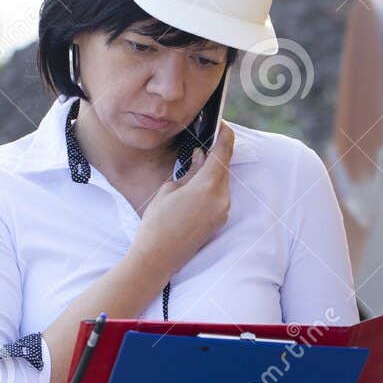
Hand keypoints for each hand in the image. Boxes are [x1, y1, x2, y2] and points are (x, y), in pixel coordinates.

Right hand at [129, 122, 233, 278]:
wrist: (157, 258)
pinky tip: (194, 189)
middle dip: (215, 155)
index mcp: (209, 186)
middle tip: (201, 146)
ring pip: (222, 183)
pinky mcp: (219, 222)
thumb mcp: (169, 189)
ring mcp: (223, 212)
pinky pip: (219, 197)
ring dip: (211, 173)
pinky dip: (211, 188)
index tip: (222, 125)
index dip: (224, 135)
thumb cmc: (157, 222)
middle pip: (224, 168)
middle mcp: (222, 198)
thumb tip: (201, 156)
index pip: (223, 152)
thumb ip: (190, 170)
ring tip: (193, 169)